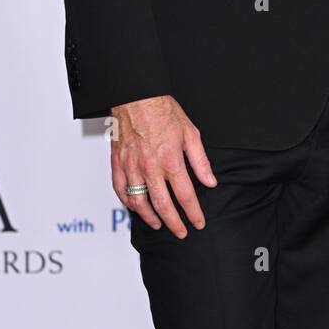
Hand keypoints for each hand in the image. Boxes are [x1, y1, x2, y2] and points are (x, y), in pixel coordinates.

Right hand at [109, 95, 216, 237]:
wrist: (136, 96)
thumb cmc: (163, 111)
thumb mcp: (190, 133)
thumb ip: (200, 161)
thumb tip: (210, 182)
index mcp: (170, 159)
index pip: (185, 195)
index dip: (193, 213)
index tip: (198, 223)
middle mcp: (150, 166)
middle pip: (162, 205)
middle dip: (174, 223)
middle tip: (181, 232)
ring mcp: (131, 166)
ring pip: (139, 202)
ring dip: (150, 217)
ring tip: (159, 224)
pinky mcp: (118, 162)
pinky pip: (120, 189)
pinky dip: (127, 202)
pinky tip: (135, 207)